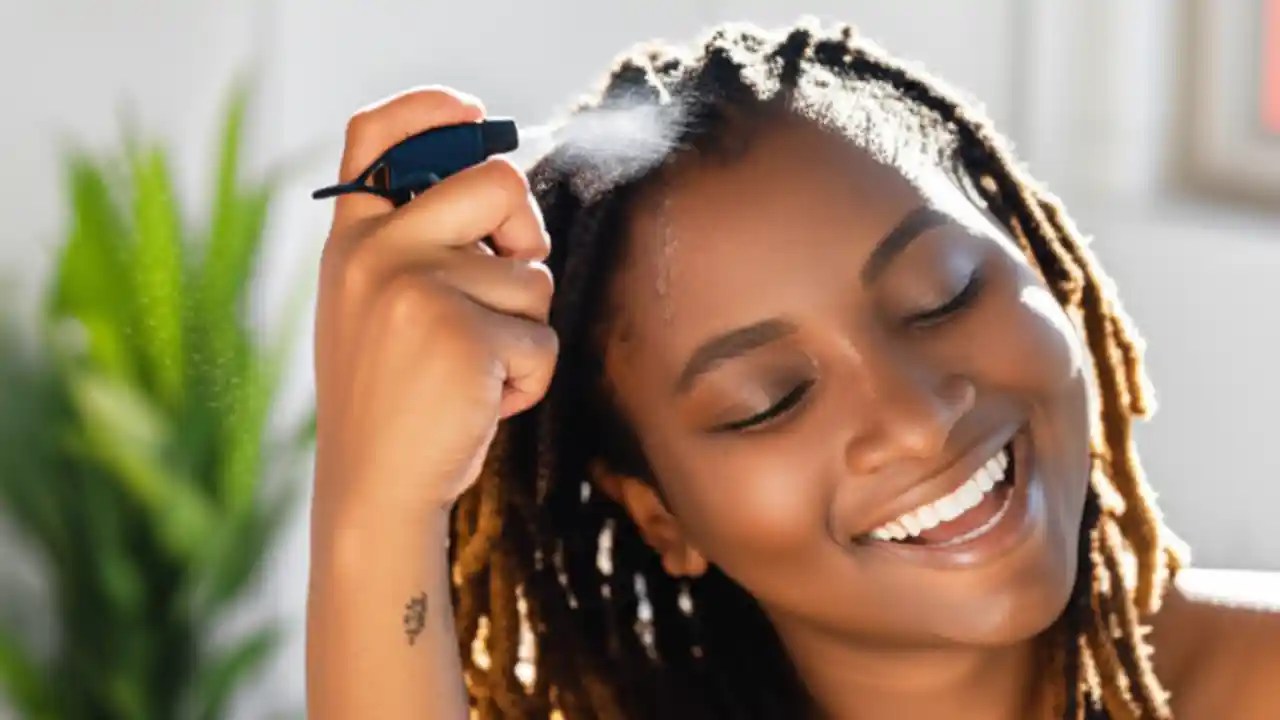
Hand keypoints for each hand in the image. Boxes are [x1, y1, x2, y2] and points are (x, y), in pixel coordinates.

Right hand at [311, 87, 556, 527]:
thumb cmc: (390, 401)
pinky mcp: (465, 338)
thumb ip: (416, 249)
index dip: (431, 110)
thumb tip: (505, 193)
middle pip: (500, 182)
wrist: (373, 491)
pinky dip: (528, 380)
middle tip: (507, 281)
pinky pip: (543, 340)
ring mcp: (419, 291)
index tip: (472, 115)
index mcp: (353, 242)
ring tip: (469, 374)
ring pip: (533, 278)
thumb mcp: (372, 309)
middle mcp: (378, 253)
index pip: (375, 135)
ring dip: (522, 332)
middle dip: (526, 234)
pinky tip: (480, 404)